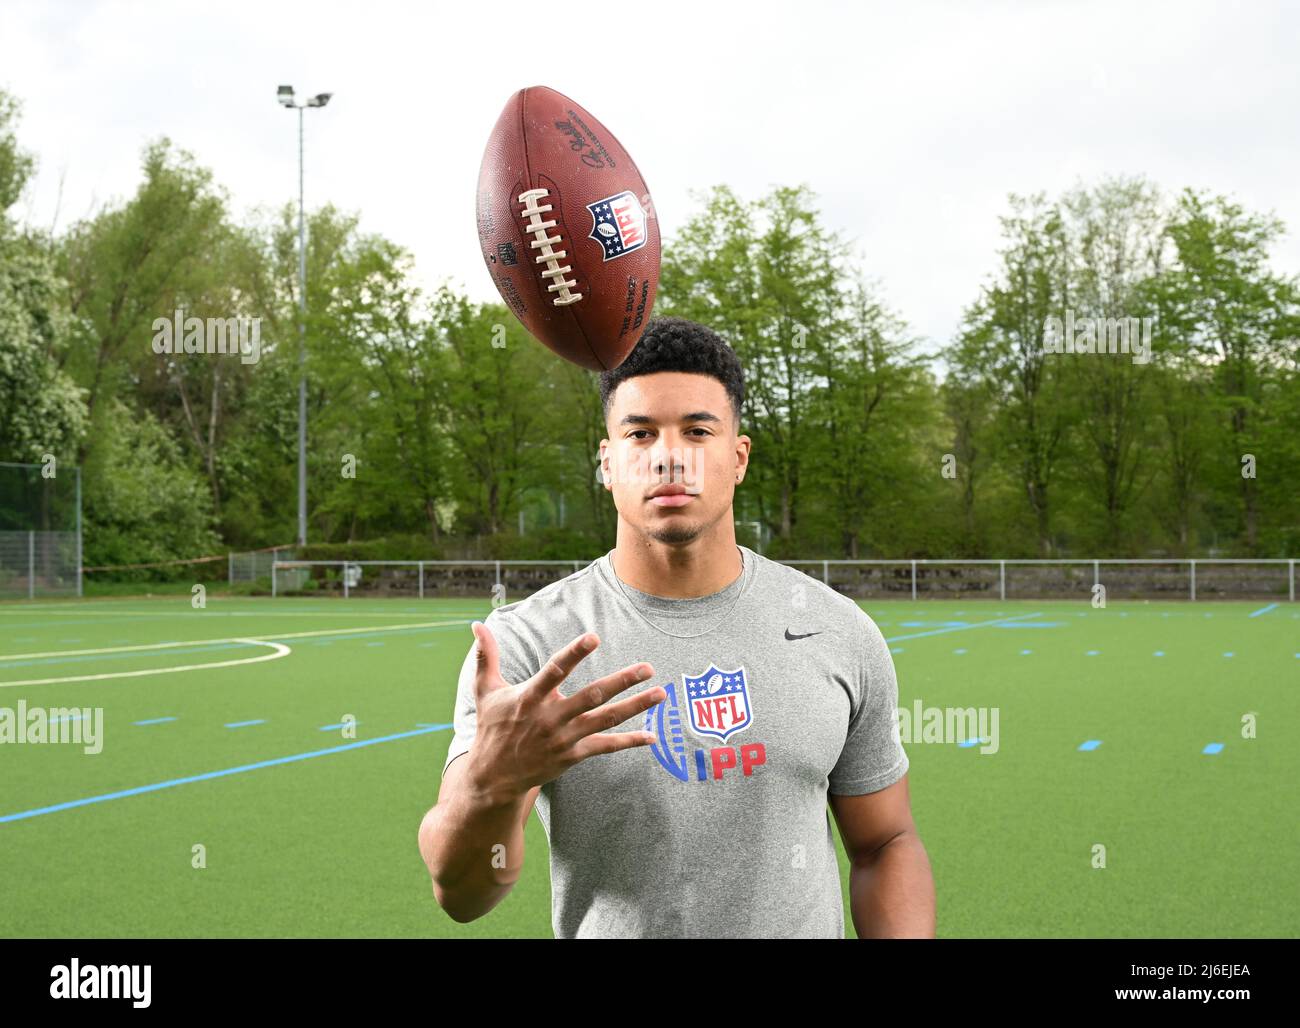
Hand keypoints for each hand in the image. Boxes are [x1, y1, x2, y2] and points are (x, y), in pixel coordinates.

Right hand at [463, 622, 664, 803]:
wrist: (492, 778)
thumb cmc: (491, 728)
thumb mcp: (484, 691)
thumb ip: (486, 656)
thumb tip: (477, 624)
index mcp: (529, 698)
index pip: (555, 671)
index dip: (574, 654)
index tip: (594, 638)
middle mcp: (550, 718)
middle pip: (592, 696)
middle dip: (622, 681)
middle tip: (648, 667)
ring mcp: (564, 738)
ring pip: (605, 720)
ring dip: (635, 707)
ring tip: (661, 694)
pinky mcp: (573, 756)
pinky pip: (606, 747)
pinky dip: (630, 742)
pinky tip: (653, 737)